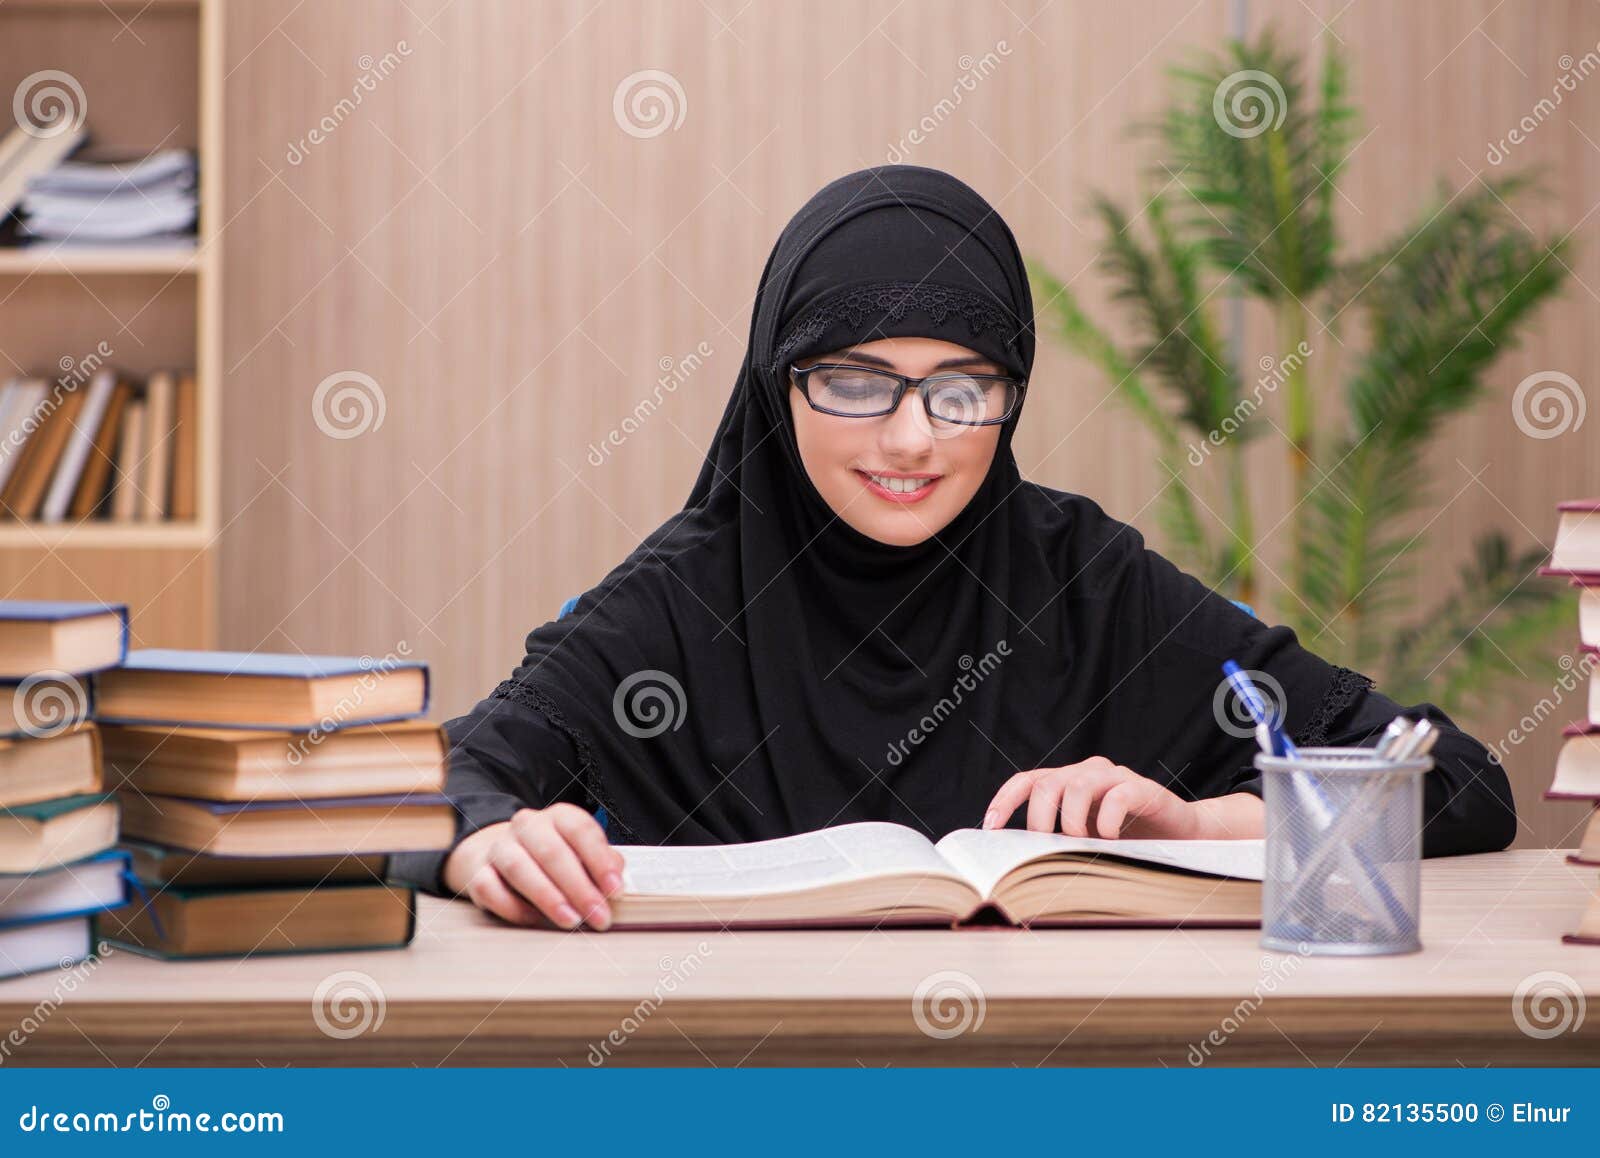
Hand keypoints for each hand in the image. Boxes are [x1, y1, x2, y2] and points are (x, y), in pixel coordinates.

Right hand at [443, 804, 624, 929]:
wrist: (497, 854)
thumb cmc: (550, 858)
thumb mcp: (580, 854)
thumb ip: (601, 863)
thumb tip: (616, 879)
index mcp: (557, 817)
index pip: (580, 830)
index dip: (600, 861)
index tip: (616, 890)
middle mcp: (527, 826)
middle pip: (552, 852)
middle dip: (579, 888)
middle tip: (598, 916)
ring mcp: (499, 847)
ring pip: (519, 867)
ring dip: (548, 897)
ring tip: (570, 921)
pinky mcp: (476, 872)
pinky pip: (490, 889)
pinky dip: (513, 907)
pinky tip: (534, 920)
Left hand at [981, 757, 1262, 839]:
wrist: (1183, 836)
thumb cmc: (1128, 841)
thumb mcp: (1085, 840)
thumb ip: (1057, 838)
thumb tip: (1015, 859)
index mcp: (1068, 781)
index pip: (1027, 781)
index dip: (1005, 801)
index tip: (990, 828)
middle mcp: (1088, 772)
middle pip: (1047, 784)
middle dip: (1041, 820)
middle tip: (1048, 847)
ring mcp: (1116, 778)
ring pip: (1077, 786)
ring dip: (1073, 822)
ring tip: (1085, 844)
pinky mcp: (1144, 789)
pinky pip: (1117, 795)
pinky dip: (1107, 820)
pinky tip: (1109, 838)